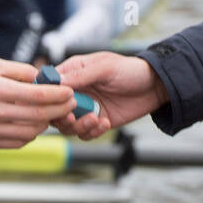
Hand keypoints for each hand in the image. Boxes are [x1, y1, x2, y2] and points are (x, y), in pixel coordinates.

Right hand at [0, 58, 73, 147]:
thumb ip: (20, 71)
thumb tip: (43, 78)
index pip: (38, 95)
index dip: (58, 95)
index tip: (70, 92)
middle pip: (38, 116)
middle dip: (59, 110)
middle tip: (70, 104)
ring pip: (31, 132)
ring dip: (46, 124)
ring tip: (51, 115)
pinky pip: (18, 142)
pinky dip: (31, 135)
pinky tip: (33, 126)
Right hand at [53, 53, 169, 138]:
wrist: (154, 87)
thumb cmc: (130, 70)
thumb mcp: (105, 68)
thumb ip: (81, 75)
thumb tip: (57, 83)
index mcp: (74, 72)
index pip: (49, 84)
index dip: (47, 95)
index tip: (56, 100)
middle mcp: (76, 92)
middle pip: (54, 110)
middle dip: (60, 116)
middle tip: (71, 116)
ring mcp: (85, 109)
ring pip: (67, 126)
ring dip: (78, 126)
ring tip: (95, 119)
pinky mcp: (96, 122)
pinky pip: (84, 134)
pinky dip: (92, 132)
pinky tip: (105, 123)